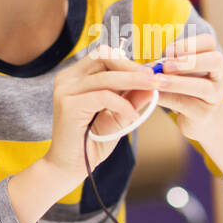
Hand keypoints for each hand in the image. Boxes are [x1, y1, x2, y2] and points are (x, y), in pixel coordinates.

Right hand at [43, 44, 162, 181]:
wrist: (70, 167)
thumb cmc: (92, 141)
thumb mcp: (118, 115)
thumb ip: (132, 98)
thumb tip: (153, 83)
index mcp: (76, 76)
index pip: (103, 55)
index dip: (128, 61)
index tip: (150, 72)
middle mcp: (67, 79)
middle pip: (104, 58)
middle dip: (133, 67)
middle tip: (156, 78)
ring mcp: (66, 90)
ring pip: (106, 76)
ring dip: (134, 82)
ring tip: (155, 89)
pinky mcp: (69, 106)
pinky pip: (103, 96)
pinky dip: (122, 105)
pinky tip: (133, 116)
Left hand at [153, 32, 222, 143]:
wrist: (199, 117)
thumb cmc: (186, 88)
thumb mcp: (182, 72)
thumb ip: (170, 65)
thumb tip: (150, 65)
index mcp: (212, 58)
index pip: (208, 42)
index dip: (189, 43)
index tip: (168, 50)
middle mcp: (219, 75)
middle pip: (215, 61)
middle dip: (190, 61)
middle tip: (166, 66)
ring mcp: (215, 95)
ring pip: (203, 87)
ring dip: (178, 83)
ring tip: (159, 81)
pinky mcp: (204, 113)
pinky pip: (188, 105)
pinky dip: (170, 99)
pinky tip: (156, 95)